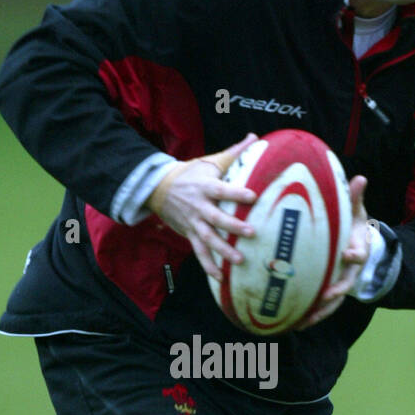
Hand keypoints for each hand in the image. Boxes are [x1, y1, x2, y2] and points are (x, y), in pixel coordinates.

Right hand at [146, 134, 258, 280]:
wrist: (159, 187)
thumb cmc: (191, 173)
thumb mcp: (210, 161)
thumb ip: (235, 153)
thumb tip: (255, 137)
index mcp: (205, 187)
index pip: (222, 190)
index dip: (236, 193)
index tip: (253, 196)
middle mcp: (199, 206)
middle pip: (216, 218)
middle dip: (232, 226)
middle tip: (251, 233)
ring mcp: (193, 222)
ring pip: (208, 239)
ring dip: (223, 251)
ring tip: (240, 260)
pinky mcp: (189, 234)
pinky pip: (199, 252)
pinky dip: (209, 265)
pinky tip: (220, 277)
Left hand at [298, 176, 368, 327]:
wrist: (357, 243)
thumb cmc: (354, 225)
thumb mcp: (356, 211)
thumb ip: (356, 198)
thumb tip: (361, 178)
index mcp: (357, 250)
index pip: (358, 253)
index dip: (355, 255)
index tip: (348, 254)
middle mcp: (349, 271)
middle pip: (345, 284)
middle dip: (335, 292)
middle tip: (325, 296)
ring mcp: (340, 283)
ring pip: (332, 302)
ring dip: (319, 312)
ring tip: (303, 322)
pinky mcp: (328, 292)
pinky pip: (320, 306)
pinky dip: (309, 315)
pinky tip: (293, 324)